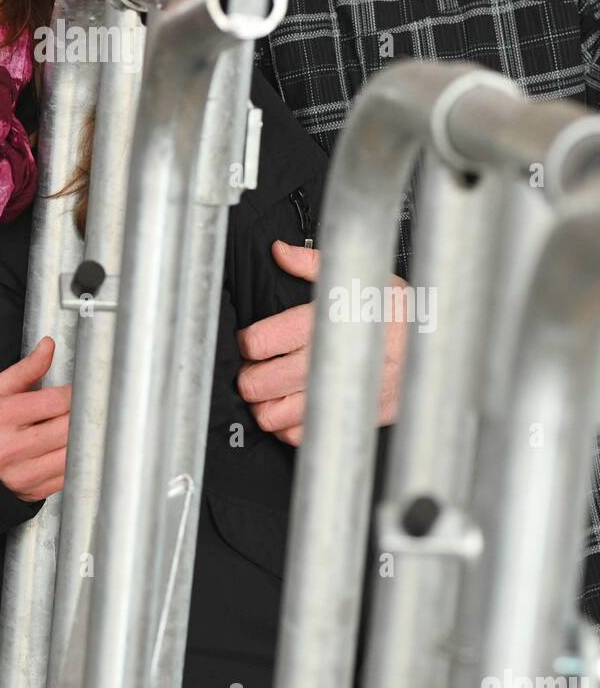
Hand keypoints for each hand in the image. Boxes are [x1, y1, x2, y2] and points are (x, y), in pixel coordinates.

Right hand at [0, 337, 69, 501]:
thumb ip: (26, 368)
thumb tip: (49, 345)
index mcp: (1, 416)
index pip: (56, 401)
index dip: (74, 393)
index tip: (79, 389)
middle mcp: (11, 448)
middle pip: (68, 428)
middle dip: (81, 414)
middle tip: (86, 406)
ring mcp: (23, 474)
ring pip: (73, 453)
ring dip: (83, 438)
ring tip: (79, 426)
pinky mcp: (34, 491)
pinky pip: (69, 474)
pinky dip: (77, 459)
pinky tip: (71, 446)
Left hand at [236, 241, 408, 446]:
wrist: (440, 338)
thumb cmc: (398, 308)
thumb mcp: (360, 276)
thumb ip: (313, 263)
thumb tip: (280, 252)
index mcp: (326, 323)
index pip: (263, 341)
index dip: (246, 342)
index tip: (248, 341)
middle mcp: (333, 361)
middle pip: (262, 383)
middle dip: (247, 376)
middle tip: (251, 367)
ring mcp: (344, 393)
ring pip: (276, 415)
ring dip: (262, 404)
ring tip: (267, 389)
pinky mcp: (355, 416)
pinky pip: (304, 435)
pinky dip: (287, 427)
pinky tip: (291, 408)